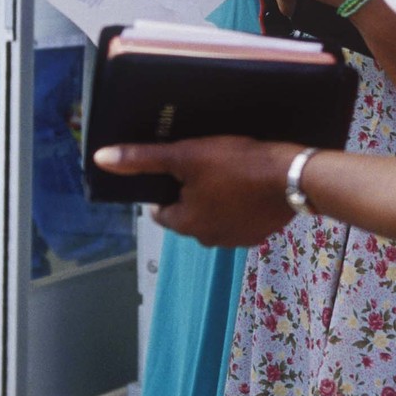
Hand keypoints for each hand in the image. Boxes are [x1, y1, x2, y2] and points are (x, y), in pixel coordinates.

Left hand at [93, 137, 301, 246]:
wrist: (294, 176)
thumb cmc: (236, 164)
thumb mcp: (186, 155)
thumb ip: (144, 159)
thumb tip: (101, 159)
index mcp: (186, 224)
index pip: (160, 210)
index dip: (164, 187)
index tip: (177, 168)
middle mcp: (208, 240)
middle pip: (187, 214)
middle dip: (191, 193)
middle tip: (204, 165)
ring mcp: (237, 240)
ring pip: (214, 217)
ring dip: (216, 200)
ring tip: (226, 172)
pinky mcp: (260, 233)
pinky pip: (239, 218)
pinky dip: (239, 205)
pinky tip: (247, 184)